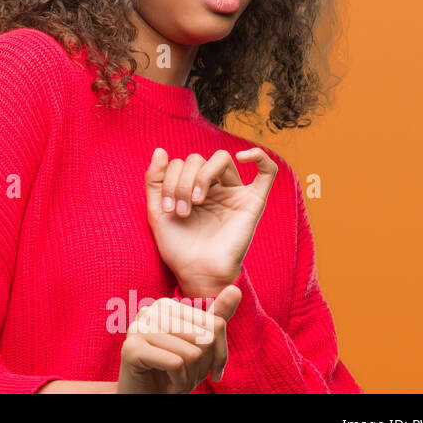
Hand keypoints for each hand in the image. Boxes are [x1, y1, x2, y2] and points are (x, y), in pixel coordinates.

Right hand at [116, 286, 241, 393]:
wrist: (144, 397)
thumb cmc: (173, 372)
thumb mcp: (199, 347)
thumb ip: (216, 318)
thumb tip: (236, 289)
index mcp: (166, 305)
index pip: (215, 325)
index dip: (220, 355)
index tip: (211, 371)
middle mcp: (150, 311)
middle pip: (205, 338)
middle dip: (203, 367)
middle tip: (187, 376)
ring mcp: (138, 328)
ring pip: (192, 353)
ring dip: (190, 378)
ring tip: (177, 381)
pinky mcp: (131, 349)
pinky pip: (176, 364)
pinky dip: (179, 383)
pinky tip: (168, 386)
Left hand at [145, 147, 278, 295]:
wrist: (196, 271)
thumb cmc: (178, 246)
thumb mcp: (157, 210)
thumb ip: (155, 180)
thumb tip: (160, 150)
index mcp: (192, 186)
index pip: (181, 163)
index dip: (169, 180)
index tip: (166, 208)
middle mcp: (214, 186)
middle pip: (198, 159)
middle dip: (182, 181)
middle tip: (181, 211)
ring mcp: (234, 192)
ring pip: (221, 159)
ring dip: (202, 176)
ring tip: (196, 201)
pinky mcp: (253, 202)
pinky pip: (268, 171)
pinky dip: (259, 156)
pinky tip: (243, 157)